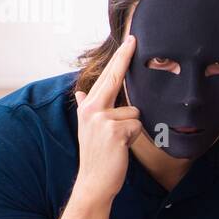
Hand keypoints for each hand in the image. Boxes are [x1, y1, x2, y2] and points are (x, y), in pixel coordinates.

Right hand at [73, 34, 140, 203]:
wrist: (94, 181)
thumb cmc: (97, 154)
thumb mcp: (88, 127)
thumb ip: (87, 106)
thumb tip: (81, 91)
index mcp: (88, 106)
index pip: (107, 76)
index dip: (119, 58)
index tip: (129, 39)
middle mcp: (92, 108)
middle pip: (115, 78)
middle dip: (125, 58)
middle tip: (133, 37)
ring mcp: (102, 119)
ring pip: (135, 112)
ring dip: (132, 128)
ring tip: (118, 142)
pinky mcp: (114, 130)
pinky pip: (137, 126)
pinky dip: (133, 138)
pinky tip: (121, 148)